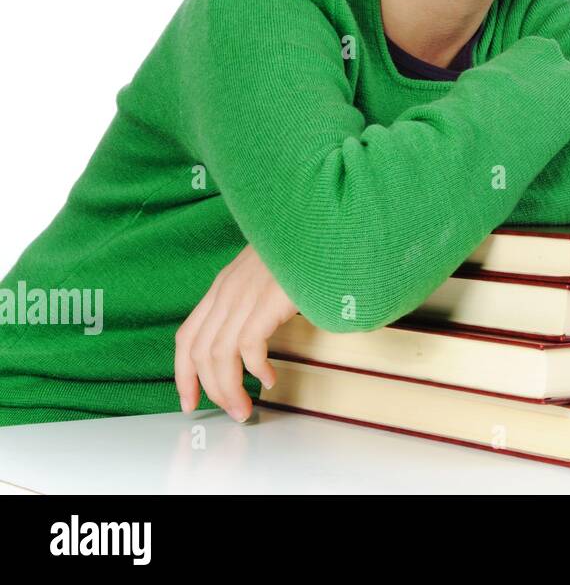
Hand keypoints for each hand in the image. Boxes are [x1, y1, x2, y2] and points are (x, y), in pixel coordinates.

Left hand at [174, 242, 297, 421]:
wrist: (321, 223)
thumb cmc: (303, 248)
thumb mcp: (268, 271)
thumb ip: (255, 297)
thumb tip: (256, 334)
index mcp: (223, 285)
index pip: (187, 336)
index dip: (183, 374)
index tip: (190, 399)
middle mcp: (226, 291)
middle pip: (199, 352)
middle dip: (209, 390)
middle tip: (228, 411)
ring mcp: (244, 295)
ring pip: (218, 356)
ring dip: (229, 389)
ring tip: (244, 407)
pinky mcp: (266, 301)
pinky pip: (247, 347)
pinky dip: (254, 369)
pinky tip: (268, 378)